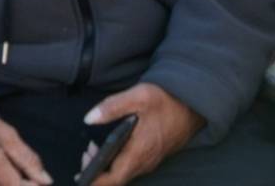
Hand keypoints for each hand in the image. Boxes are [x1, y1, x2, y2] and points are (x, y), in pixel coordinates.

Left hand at [82, 83, 202, 185]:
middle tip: (84, 156)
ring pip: (124, 173)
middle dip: (97, 173)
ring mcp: (150, 160)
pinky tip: (109, 147)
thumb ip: (111, 107)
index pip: (114, 178)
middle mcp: (145, 162)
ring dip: (106, 168)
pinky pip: (131, 167)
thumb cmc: (167, 100)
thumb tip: (89, 118)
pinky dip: (116, 162)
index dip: (95, 181)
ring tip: (91, 150)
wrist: (193, 104)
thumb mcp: (138, 96)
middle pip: (117, 179)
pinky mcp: (153, 155)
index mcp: (139, 152)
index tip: (80, 175)